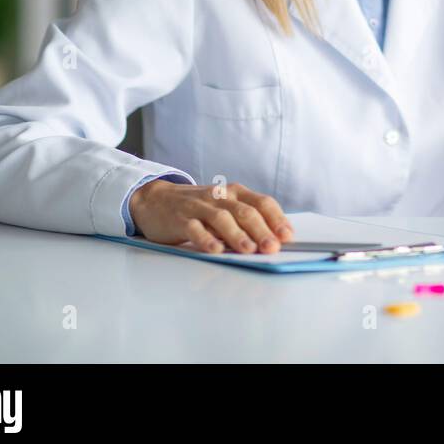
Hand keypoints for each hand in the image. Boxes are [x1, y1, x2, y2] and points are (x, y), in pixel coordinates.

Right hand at [129, 179, 293, 253]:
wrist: (155, 199)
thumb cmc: (198, 208)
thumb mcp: (224, 207)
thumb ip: (245, 220)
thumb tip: (274, 240)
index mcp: (235, 193)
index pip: (262, 203)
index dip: (277, 219)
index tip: (288, 236)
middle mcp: (219, 197)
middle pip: (245, 212)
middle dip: (261, 230)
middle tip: (272, 248)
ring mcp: (199, 207)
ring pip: (222, 219)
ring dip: (237, 235)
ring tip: (249, 250)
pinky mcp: (180, 220)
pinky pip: (194, 229)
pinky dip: (206, 239)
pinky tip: (215, 250)